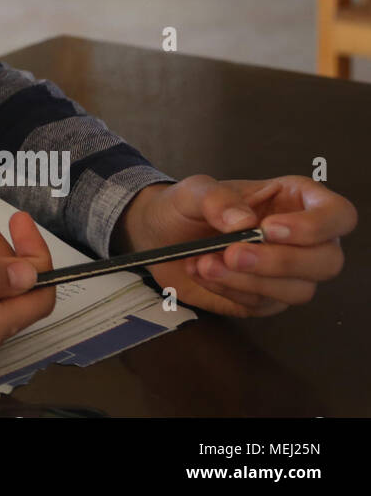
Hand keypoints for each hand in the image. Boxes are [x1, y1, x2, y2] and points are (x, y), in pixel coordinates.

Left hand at [117, 175, 355, 316]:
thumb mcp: (192, 191)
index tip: (268, 228)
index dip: (314, 226)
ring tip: (204, 263)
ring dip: (250, 281)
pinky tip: (203, 273)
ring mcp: (288, 273)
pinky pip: (264, 305)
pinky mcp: (266, 298)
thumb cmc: (184, 207)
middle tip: (231, 253)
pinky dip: (231, 291)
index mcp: (294, 201)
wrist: (157, 236)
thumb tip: (242, 222)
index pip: (338, 214)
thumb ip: (215, 199)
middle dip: (279, 261)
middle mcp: (301, 239)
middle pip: (328, 260)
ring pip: (299, 290)